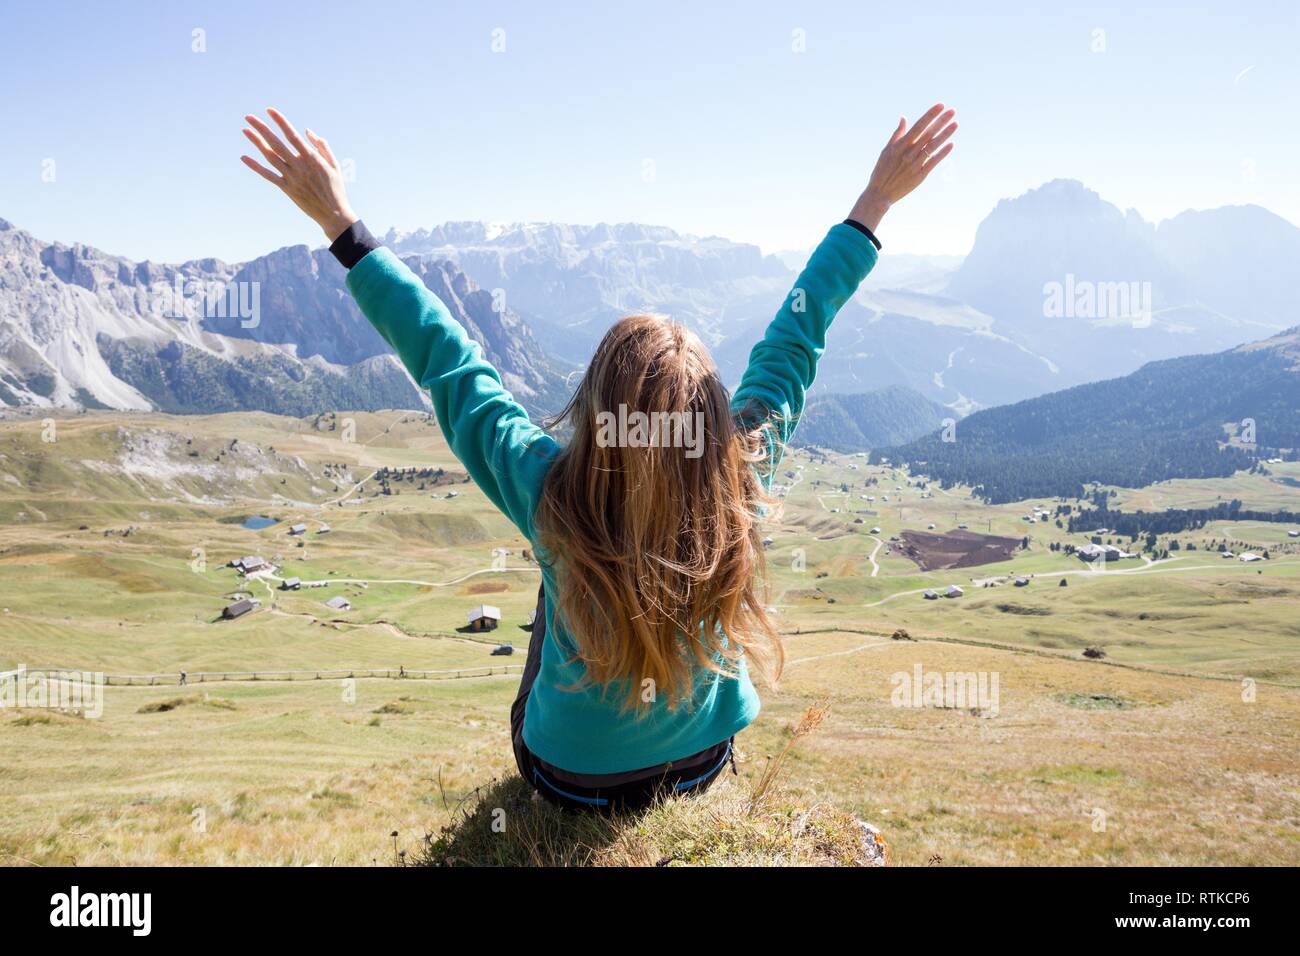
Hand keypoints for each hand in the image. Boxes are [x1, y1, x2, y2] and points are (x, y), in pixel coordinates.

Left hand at [240, 108, 357, 241]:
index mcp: (312, 158)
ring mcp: (292, 178)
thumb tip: (306, 131)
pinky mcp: (287, 189)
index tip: (269, 110)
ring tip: (245, 130)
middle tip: (248, 116)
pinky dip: (255, 167)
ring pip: (270, 157)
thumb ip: (322, 146)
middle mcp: (300, 167)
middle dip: (262, 128)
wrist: (334, 214)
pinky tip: (244, 157)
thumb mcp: (334, 164)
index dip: (280, 122)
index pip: (292, 136)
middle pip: (276, 144)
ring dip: (256, 142)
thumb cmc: (336, 188)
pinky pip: (268, 176)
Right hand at [849, 104, 956, 232]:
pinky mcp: (919, 176)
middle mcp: (908, 153)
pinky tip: (951, 144)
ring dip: (945, 135)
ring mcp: (915, 165)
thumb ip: (897, 134)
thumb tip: (904, 118)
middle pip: (928, 134)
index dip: (930, 115)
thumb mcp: (886, 150)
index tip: (941, 105)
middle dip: (941, 121)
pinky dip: (942, 153)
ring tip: (956, 124)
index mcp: (899, 145)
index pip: (918, 126)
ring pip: (933, 147)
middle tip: (952, 111)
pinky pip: (933, 162)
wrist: (879, 194)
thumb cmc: (882, 171)